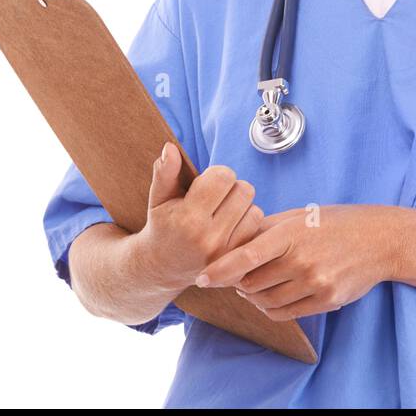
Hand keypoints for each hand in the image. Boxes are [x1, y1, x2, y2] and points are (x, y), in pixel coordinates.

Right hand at [135, 142, 264, 291]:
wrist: (162, 268)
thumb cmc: (162, 226)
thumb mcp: (158, 198)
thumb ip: (164, 172)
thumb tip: (170, 148)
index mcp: (187, 219)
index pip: (222, 177)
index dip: (217, 173)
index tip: (206, 182)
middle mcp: (209, 238)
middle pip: (243, 190)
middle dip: (231, 187)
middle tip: (215, 196)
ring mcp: (226, 253)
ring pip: (254, 208)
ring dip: (241, 205)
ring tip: (222, 211)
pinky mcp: (238, 261)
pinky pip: (257, 226)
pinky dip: (248, 221)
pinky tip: (231, 224)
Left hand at [193, 205, 397, 320]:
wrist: (381, 241)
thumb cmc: (337, 223)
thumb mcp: (300, 216)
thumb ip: (267, 228)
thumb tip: (232, 239)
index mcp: (291, 233)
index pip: (247, 256)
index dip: (220, 270)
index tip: (201, 278)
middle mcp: (302, 260)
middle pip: (252, 282)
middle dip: (236, 282)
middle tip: (230, 276)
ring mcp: (315, 283)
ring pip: (266, 301)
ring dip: (252, 296)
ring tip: (251, 285)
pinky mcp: (326, 300)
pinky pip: (285, 313)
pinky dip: (270, 308)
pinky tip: (269, 297)